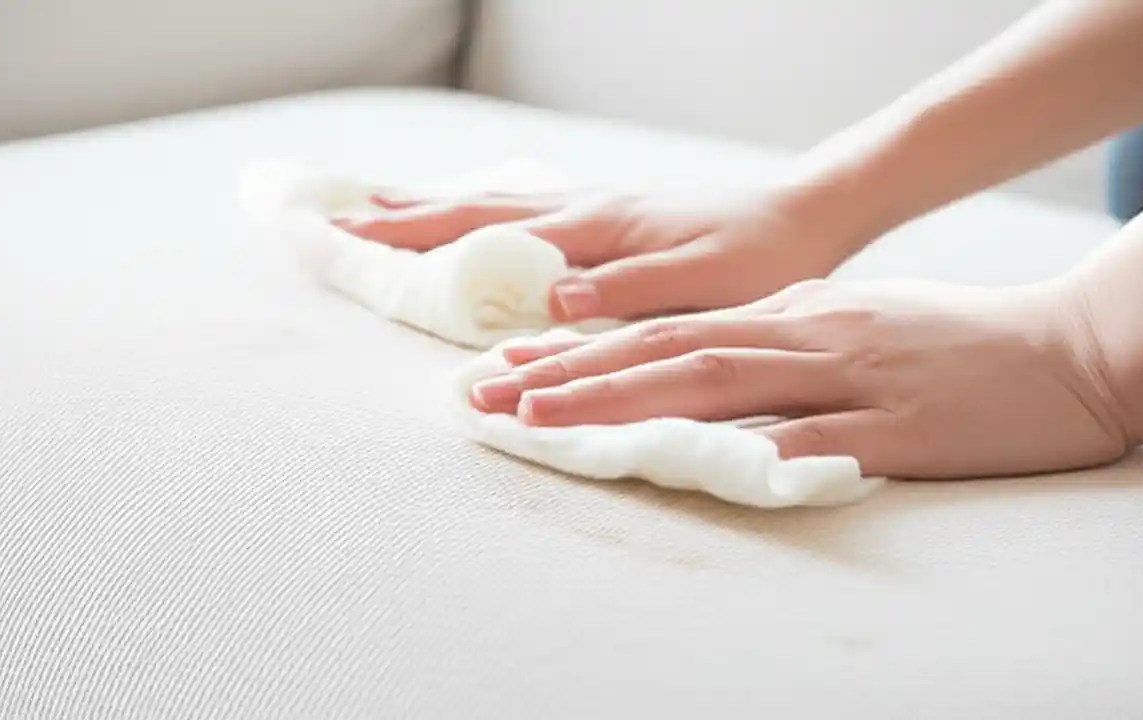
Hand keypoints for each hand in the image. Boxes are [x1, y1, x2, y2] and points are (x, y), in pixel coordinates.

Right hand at [334, 182, 878, 321]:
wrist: (806, 212)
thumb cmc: (761, 254)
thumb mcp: (703, 281)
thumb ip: (627, 286)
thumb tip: (550, 299)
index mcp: (598, 229)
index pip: (489, 234)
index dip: (420, 240)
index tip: (353, 237)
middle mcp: (587, 211)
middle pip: (476, 209)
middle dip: (403, 217)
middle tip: (336, 218)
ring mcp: (597, 209)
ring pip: (497, 203)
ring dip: (435, 207)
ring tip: (381, 205)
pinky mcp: (613, 217)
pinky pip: (526, 209)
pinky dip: (482, 210)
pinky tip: (475, 215)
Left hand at [467, 279, 1131, 478]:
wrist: (1066, 352)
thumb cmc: (954, 344)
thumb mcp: (854, 326)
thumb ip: (785, 342)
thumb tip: (713, 365)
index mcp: (795, 314)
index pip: (669, 330)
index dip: (587, 351)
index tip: (514, 368)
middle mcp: (806, 336)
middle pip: (670, 351)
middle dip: (574, 376)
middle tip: (494, 397)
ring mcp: (848, 378)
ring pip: (717, 383)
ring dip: (625, 401)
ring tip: (548, 420)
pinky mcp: (897, 427)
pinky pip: (812, 438)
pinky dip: (745, 448)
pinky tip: (686, 463)